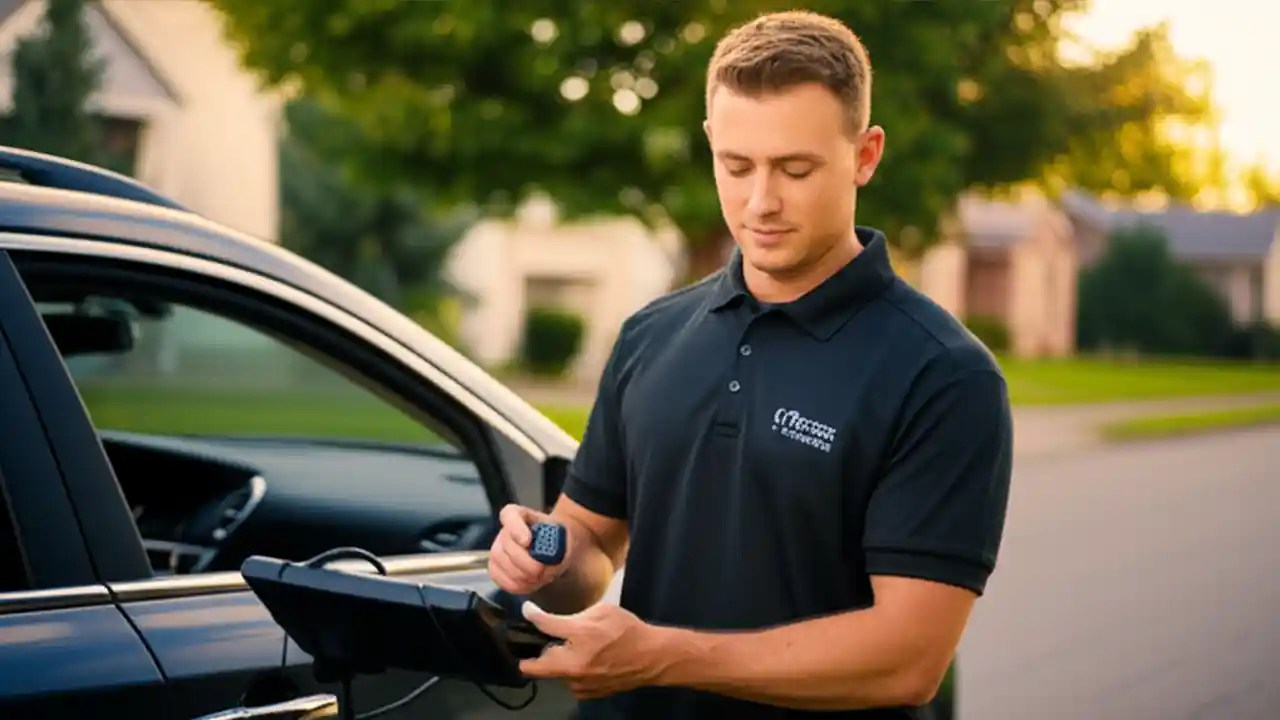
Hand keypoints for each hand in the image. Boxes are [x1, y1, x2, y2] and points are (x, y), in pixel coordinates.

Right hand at [488, 504, 568, 594]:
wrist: (556, 551)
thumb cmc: (557, 540)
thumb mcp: (562, 538)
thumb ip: (555, 546)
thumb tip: (544, 560)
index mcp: (519, 514)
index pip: (510, 515)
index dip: (516, 529)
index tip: (527, 541)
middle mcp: (504, 530)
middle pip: (505, 545)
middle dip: (525, 563)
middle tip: (541, 570)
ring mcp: (497, 549)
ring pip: (500, 564)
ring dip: (522, 576)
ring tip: (539, 577)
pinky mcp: (495, 568)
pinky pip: (500, 579)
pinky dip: (517, 585)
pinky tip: (530, 582)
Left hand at [518, 601, 668, 699]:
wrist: (651, 657)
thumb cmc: (627, 629)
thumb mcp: (602, 611)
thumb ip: (576, 614)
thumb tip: (555, 619)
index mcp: (579, 636)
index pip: (544, 625)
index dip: (532, 615)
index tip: (528, 611)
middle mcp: (573, 664)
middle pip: (533, 667)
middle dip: (531, 655)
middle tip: (542, 642)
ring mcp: (579, 683)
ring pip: (553, 673)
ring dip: (556, 662)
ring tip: (573, 651)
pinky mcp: (587, 693)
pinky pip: (569, 681)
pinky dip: (571, 672)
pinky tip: (586, 662)